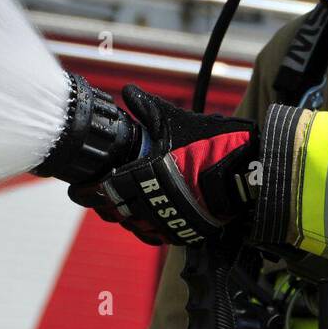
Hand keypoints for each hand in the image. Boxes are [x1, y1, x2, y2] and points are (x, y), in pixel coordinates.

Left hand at [68, 86, 257, 246]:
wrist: (250, 170)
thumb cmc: (214, 144)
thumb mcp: (177, 121)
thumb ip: (149, 108)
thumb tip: (129, 92)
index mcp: (148, 177)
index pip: (106, 191)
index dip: (88, 192)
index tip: (78, 190)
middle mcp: (156, 204)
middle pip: (117, 213)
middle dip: (104, 205)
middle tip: (95, 197)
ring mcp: (172, 222)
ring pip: (135, 227)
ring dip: (124, 217)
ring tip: (119, 207)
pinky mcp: (187, 232)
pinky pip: (157, 236)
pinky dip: (147, 228)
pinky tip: (145, 218)